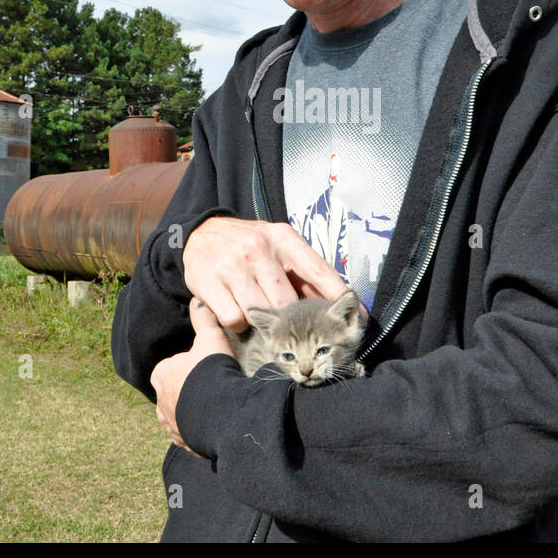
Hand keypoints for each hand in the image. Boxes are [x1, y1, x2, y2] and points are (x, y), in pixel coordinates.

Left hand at [150, 297, 235, 455]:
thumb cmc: (211, 371)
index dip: (187, 364)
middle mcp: (160, 401)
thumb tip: (197, 300)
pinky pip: (188, 434)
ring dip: (191, 410)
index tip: (204, 365)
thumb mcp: (211, 337)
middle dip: (188, 389)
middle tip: (211, 385)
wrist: (222, 412)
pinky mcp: (183, 442)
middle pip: (173, 391)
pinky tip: (212, 424)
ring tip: (213, 405)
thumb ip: (203, 318)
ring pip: (178, 414)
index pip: (170, 366)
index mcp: (162, 374)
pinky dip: (197, 429)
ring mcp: (171, 424)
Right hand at [182, 216, 347, 331]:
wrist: (200, 233)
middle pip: (288, 301)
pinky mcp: (210, 282)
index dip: (338, 295)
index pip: (318, 270)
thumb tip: (339, 301)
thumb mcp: (277, 246)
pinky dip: (239, 323)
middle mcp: (259, 249)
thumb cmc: (249, 245)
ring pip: (261, 313)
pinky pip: (235, 319)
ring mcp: (233, 266)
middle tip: (291, 323)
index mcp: (283, 238)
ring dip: (263, 321)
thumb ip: (303, 271)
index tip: (358, 316)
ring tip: (259, 311)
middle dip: (292, 317)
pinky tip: (236, 308)